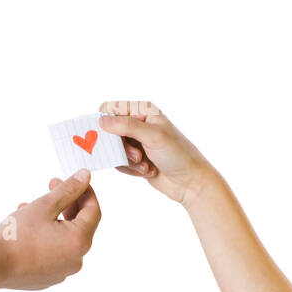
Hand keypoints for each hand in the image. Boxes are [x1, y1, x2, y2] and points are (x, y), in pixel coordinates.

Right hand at [0, 170, 100, 290]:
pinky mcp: (49, 277)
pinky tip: (29, 226)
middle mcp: (76, 259)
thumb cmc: (17, 235)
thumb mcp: (44, 205)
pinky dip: (47, 236)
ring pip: (64, 237)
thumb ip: (68, 189)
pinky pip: (54, 251)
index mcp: (80, 241)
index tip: (76, 179)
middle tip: (52, 185)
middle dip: (67, 203)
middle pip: (80, 224)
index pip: (93, 211)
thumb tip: (85, 176)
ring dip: (54, 218)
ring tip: (33, 205)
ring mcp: (63, 270)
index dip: (85, 192)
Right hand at [97, 100, 214, 206]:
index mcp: (143, 111)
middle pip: (109, 132)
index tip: (109, 138)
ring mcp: (136, 142)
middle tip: (137, 156)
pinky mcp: (135, 159)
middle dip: (121, 147)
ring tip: (146, 165)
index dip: (106, 122)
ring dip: (128, 160)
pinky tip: (148, 171)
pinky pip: (120, 163)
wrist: (191, 182)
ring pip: (114, 149)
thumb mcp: (153, 136)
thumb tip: (101, 120)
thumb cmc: (178, 154)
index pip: (112, 109)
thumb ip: (126, 126)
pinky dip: (131, 169)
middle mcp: (138, 124)